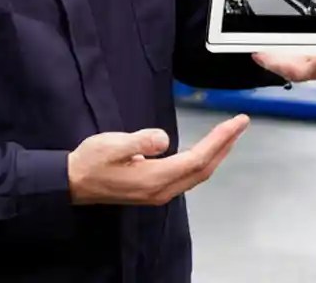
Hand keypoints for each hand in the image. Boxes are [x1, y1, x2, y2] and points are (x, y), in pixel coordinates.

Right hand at [67, 115, 249, 205]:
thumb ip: (138, 141)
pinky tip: (207, 150)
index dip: (219, 140)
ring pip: (199, 174)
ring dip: (217, 153)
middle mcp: (162, 190)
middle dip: (226, 145)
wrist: (73, 183)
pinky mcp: (155, 190)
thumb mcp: (110, 146)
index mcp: (155, 179)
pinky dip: (204, 160)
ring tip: (230, 134)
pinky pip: (189, 175)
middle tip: (241, 124)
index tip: (235, 122)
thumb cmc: (90, 162)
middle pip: (204, 168)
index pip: (198, 159)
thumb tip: (163, 138)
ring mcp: (159, 192)